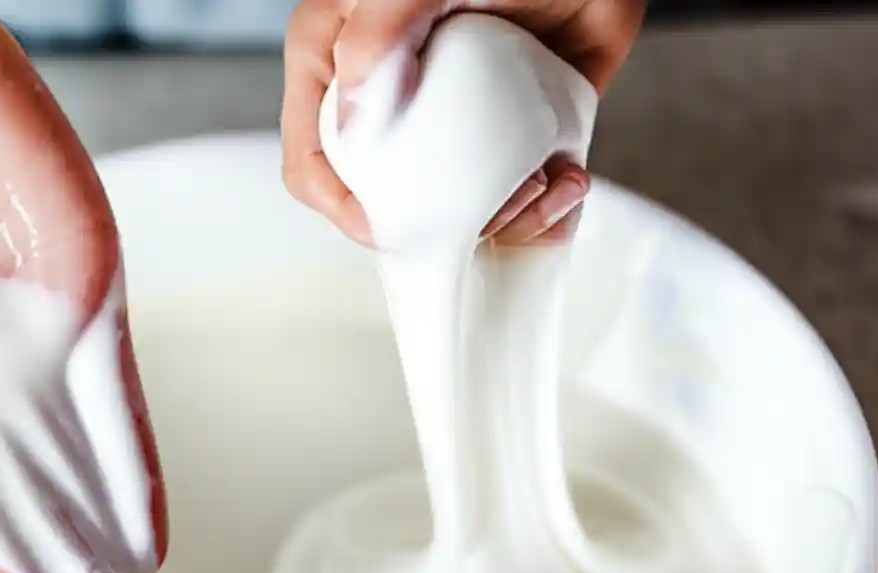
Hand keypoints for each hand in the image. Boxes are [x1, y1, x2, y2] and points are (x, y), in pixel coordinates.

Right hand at [282, 0, 645, 245]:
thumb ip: (369, 38)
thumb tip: (349, 122)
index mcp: (339, 66)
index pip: (313, 163)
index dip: (343, 208)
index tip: (393, 229)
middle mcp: (390, 104)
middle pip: (386, 203)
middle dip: (438, 225)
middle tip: (490, 201)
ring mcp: (448, 126)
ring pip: (456, 215)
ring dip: (505, 220)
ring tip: (541, 185)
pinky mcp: (509, 138)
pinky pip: (515, 202)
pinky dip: (545, 209)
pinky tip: (564, 181)